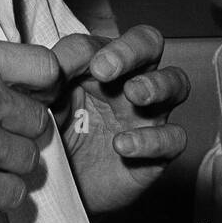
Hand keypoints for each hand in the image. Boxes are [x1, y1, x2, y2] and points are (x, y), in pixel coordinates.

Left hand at [50, 25, 188, 213]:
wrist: (61, 181)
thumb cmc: (55, 129)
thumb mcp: (45, 98)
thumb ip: (50, 76)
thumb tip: (54, 62)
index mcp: (101, 62)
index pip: (102, 40)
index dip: (86, 51)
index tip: (64, 69)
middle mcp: (131, 79)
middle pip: (149, 44)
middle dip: (131, 49)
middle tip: (105, 68)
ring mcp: (149, 113)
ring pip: (175, 83)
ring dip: (156, 84)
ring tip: (133, 94)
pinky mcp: (159, 151)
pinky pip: (173, 138)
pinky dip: (151, 139)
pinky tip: (123, 145)